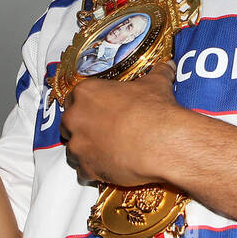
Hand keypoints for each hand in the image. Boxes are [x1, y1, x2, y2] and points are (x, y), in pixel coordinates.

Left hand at [59, 59, 182, 187]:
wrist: (161, 142)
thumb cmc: (154, 110)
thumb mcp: (156, 84)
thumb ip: (157, 73)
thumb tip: (168, 65)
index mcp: (86, 92)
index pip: (75, 97)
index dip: (87, 106)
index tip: (100, 111)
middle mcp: (75, 117)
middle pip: (68, 124)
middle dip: (82, 129)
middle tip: (103, 132)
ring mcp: (78, 145)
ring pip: (73, 150)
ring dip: (86, 152)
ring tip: (107, 153)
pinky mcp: (85, 168)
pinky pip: (83, 172)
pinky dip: (94, 172)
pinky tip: (110, 168)